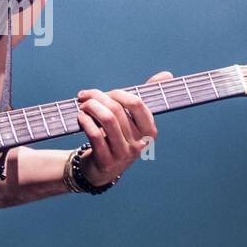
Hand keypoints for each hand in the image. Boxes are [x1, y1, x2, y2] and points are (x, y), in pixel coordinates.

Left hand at [74, 71, 171, 186]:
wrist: (100, 171)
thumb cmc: (116, 140)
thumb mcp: (132, 122)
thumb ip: (144, 99)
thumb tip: (166, 74)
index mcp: (149, 131)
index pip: (137, 104)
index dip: (118, 93)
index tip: (106, 93)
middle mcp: (139, 143)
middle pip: (117, 110)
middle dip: (97, 97)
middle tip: (85, 97)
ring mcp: (123, 154)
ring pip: (107, 120)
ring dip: (90, 107)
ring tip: (82, 106)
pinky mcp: (106, 161)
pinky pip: (95, 135)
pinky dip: (85, 122)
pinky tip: (80, 117)